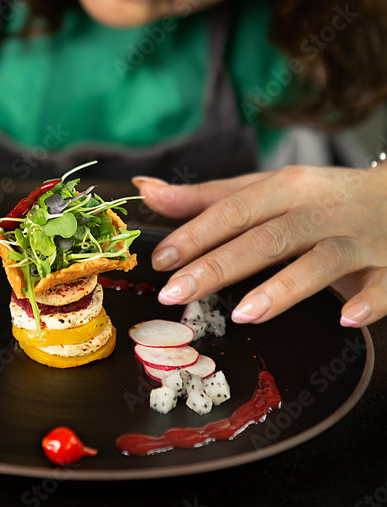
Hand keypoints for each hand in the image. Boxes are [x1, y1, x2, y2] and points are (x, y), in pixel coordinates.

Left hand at [134, 164, 386, 326]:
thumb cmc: (318, 198)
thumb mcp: (265, 190)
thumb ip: (206, 198)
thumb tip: (144, 189)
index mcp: (285, 188)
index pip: (234, 210)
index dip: (196, 233)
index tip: (161, 259)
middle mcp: (318, 211)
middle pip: (266, 239)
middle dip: (219, 266)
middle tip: (176, 293)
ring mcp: (356, 240)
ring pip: (319, 263)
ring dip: (284, 288)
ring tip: (245, 314)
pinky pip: (383, 286)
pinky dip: (369, 302)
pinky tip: (348, 319)